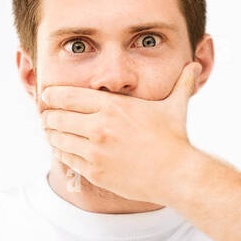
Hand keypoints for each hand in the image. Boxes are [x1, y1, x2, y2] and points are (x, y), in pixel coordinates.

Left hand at [39, 60, 200, 204]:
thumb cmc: (175, 140)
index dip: (51, 96)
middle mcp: (99, 127)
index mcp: (112, 106)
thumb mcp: (176, 106)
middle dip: (48, 116)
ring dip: (51, 135)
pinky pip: (67, 159)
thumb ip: (181, 84)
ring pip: (58, 139)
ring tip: (50, 132)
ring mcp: (95, 151)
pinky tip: (62, 149)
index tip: (46, 96)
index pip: (67, 96)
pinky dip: (61, 153)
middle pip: (57, 117)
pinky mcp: (95, 172)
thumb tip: (195, 66)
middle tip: (45, 116)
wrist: (176, 174)